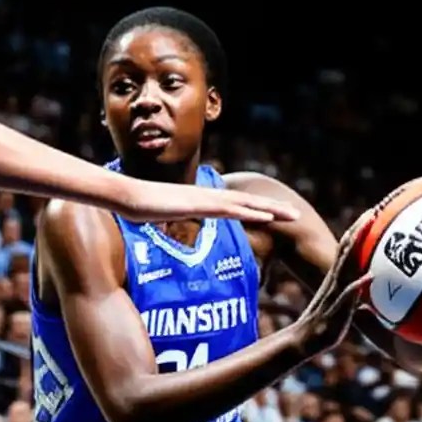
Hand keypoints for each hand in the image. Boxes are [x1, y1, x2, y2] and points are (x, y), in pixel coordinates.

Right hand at [120, 179, 298, 224]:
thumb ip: (171, 218)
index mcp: (201, 200)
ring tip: (293, 215)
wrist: (125, 196)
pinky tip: (268, 217)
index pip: (235, 204)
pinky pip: (231, 210)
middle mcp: (208, 196)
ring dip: (271, 209)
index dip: (256, 208)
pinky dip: (251, 212)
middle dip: (273, 208)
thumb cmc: (138, 206)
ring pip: (246, 204)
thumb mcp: (161, 216)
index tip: (275, 215)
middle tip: (296, 214)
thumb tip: (170, 226)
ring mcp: (205, 199)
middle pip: (248, 201)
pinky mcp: (200, 205)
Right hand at [294, 210, 374, 354]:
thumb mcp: (343, 307)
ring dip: (356, 248)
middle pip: (345, 250)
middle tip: (372, 212)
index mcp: (335, 279)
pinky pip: (347, 296)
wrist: (303, 342)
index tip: (371, 214)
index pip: (346, 250)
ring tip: (367, 232)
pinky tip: (369, 277)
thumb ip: (355, 295)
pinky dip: (357, 286)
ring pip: (345, 266)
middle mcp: (333, 282)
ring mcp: (333, 294)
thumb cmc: (325, 326)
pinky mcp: (335, 310)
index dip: (358, 232)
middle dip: (358, 230)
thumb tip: (371, 289)